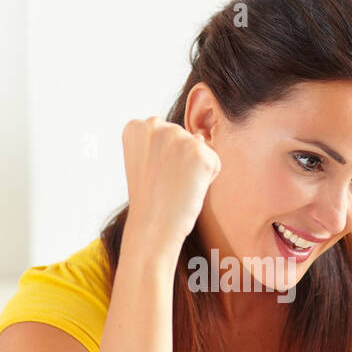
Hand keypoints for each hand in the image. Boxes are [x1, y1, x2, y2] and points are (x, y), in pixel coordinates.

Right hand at [120, 116, 221, 253]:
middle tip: (164, 183)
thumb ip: (166, 142)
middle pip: (183, 139)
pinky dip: (207, 179)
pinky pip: (214, 162)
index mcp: (136, 126)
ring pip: (200, 149)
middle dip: (180, 161)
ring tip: (176, 186)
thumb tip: (200, 137)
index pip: (164, 134)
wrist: (153, 226)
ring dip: (194, 169)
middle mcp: (155, 125)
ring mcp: (178, 136)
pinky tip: (189, 189)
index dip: (161, 159)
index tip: (151, 175)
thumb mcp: (147, 163)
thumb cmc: (150, 199)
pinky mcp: (200, 151)